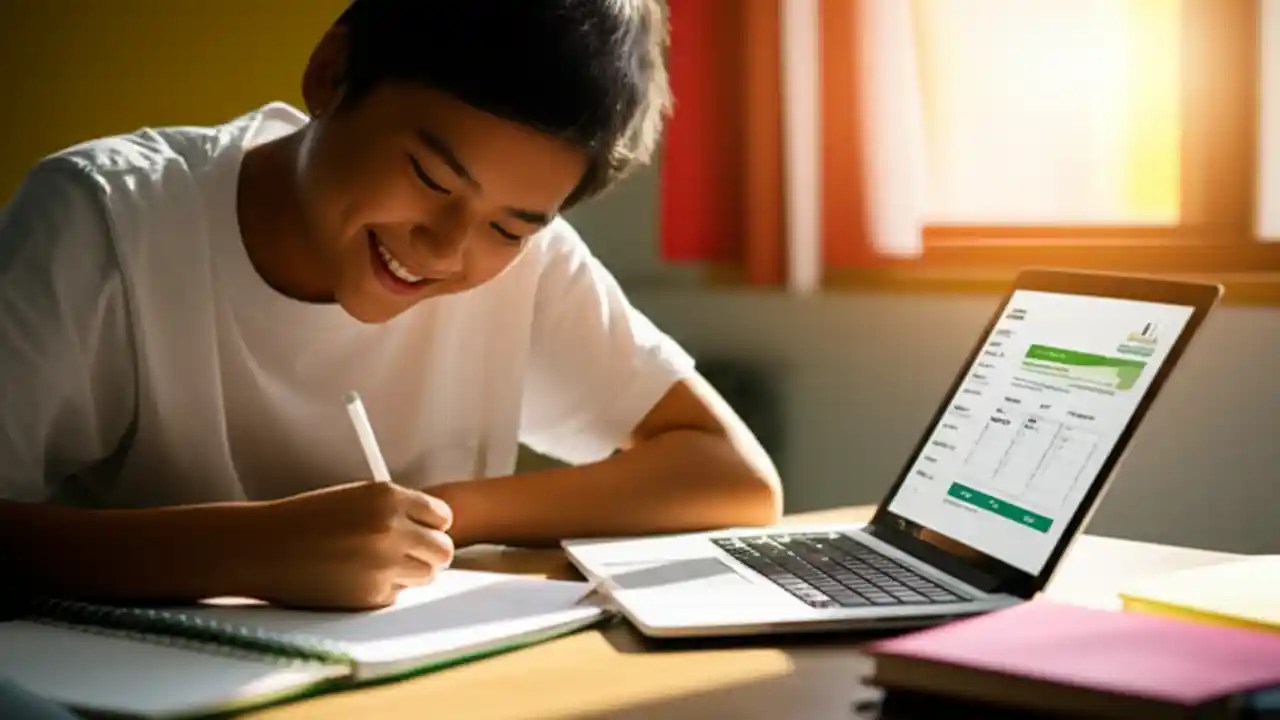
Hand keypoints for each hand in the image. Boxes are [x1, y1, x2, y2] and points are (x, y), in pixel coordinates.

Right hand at [249, 481, 454, 609]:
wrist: (261, 547)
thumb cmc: (306, 519)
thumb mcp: (356, 498)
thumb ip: (396, 509)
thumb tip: (433, 529)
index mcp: (388, 497)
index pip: (442, 517)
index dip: (431, 526)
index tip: (418, 531)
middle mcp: (392, 529)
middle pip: (443, 550)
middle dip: (430, 553)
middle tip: (408, 555)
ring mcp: (383, 564)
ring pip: (427, 575)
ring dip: (411, 572)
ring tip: (380, 566)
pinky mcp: (370, 595)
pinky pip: (397, 594)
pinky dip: (384, 589)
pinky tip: (356, 578)